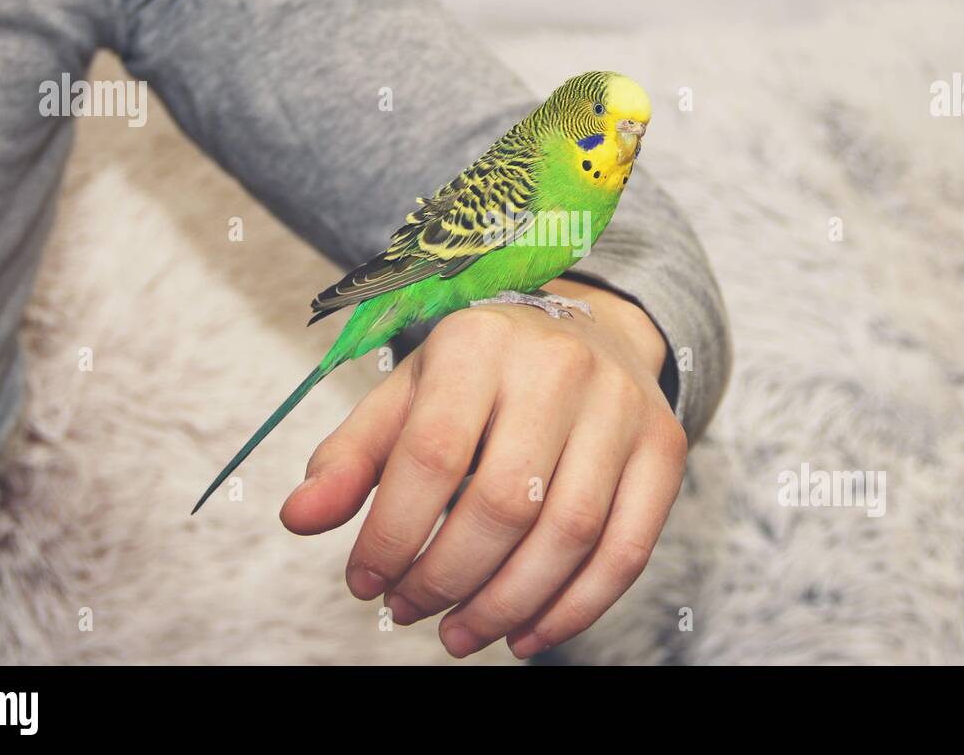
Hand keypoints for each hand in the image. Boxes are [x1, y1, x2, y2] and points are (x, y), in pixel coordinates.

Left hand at [279, 277, 686, 658]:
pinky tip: (526, 634)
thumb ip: (352, 456)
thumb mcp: (409, 393)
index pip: (432, 454)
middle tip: (411, 611)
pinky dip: (575, 610)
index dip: (392, 534)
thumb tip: (298, 518)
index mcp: (481, 342)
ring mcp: (622, 407)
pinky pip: (627, 550)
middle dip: (447, 578)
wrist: (593, 329)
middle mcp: (559, 367)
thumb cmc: (484, 373)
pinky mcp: (664, 449)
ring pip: (569, 534)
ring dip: (506, 605)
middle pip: (502, 503)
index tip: (365, 582)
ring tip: (460, 633)